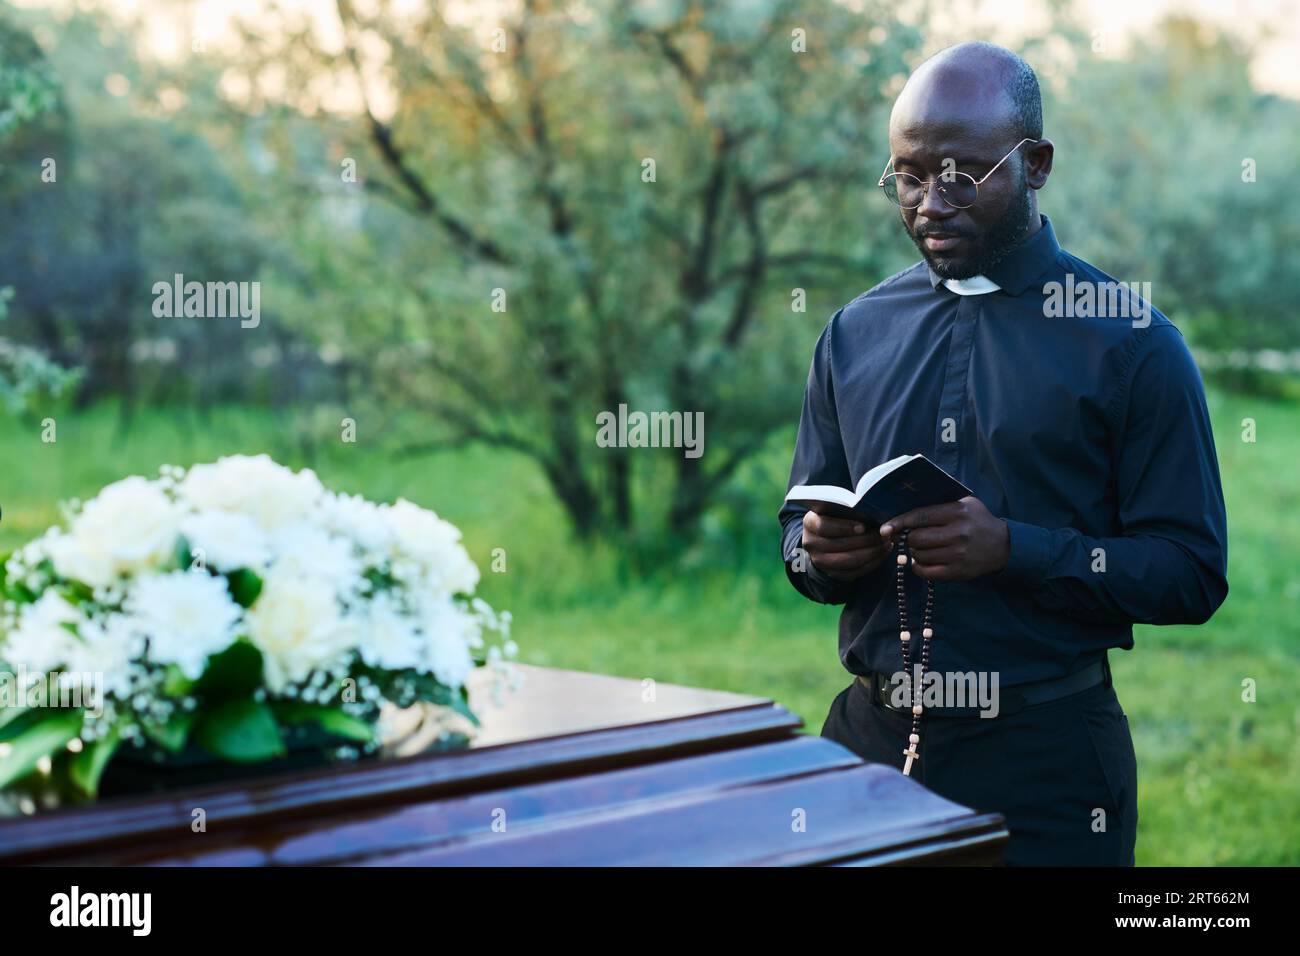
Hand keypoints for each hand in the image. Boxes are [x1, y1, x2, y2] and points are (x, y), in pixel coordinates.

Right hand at [801, 503, 889, 580]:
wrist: (825, 539)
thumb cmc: (837, 518)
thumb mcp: (836, 510)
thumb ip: (848, 511)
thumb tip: (872, 514)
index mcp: (809, 523)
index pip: (824, 526)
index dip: (844, 527)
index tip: (863, 526)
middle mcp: (810, 544)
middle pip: (838, 545)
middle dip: (865, 541)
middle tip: (884, 535)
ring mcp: (820, 561)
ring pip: (848, 561)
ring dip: (872, 553)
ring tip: (886, 544)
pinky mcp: (832, 574)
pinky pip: (854, 572)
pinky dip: (872, 563)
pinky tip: (882, 554)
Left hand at [878, 496, 1009, 580]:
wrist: (1003, 545)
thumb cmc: (978, 520)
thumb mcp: (965, 504)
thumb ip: (939, 504)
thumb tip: (905, 507)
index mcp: (957, 512)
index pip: (920, 517)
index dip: (899, 522)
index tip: (886, 528)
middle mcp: (957, 534)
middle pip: (916, 538)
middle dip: (907, 538)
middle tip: (907, 537)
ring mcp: (957, 554)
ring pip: (919, 555)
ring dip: (913, 552)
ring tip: (920, 547)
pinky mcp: (957, 572)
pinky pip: (926, 572)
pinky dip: (918, 566)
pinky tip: (921, 561)